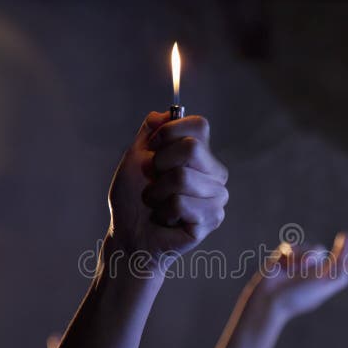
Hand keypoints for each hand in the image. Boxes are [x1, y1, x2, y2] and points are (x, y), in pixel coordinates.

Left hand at [107, 112, 228, 266]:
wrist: (130, 235)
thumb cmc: (133, 199)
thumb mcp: (136, 157)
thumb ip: (151, 131)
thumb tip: (167, 112)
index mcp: (200, 154)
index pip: (199, 125)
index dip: (168, 134)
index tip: (152, 153)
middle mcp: (215, 173)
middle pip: (192, 148)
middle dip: (160, 166)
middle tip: (154, 183)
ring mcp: (217, 196)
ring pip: (183, 178)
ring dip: (158, 193)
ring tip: (158, 205)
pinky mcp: (213, 218)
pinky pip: (182, 203)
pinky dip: (164, 212)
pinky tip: (167, 220)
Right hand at [251, 232, 347, 319]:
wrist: (270, 300)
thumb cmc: (298, 297)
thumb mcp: (326, 286)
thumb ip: (341, 272)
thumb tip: (347, 257)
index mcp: (323, 279)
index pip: (336, 260)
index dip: (342, 248)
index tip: (344, 235)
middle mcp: (310, 271)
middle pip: (318, 250)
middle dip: (312, 256)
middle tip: (305, 267)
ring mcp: (295, 264)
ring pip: (303, 247)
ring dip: (299, 256)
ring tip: (291, 270)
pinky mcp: (281, 259)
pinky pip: (289, 246)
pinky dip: (287, 255)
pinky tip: (281, 266)